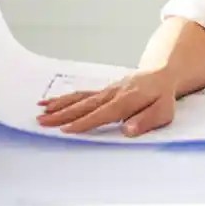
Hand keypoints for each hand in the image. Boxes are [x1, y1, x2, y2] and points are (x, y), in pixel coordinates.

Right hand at [36, 68, 177, 136]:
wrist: (161, 75)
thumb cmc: (163, 97)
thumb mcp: (164, 111)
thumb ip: (146, 120)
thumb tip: (128, 130)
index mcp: (127, 100)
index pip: (103, 113)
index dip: (85, 122)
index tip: (66, 129)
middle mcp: (113, 94)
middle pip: (85, 105)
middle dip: (63, 114)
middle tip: (43, 122)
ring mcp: (106, 91)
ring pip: (79, 98)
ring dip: (59, 106)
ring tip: (40, 113)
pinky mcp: (102, 91)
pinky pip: (81, 94)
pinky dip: (64, 98)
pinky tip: (49, 102)